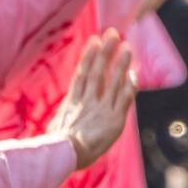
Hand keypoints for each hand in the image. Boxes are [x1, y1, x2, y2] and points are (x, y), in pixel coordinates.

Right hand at [50, 31, 136, 169]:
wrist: (63, 154)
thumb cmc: (54, 150)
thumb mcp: (53, 133)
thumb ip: (59, 125)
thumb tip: (52, 129)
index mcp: (71, 103)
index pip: (81, 74)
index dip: (88, 57)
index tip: (93, 41)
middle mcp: (87, 102)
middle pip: (97, 72)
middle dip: (105, 52)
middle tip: (112, 33)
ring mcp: (101, 109)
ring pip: (112, 82)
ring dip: (120, 63)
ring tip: (127, 47)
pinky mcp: (114, 120)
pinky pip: (124, 99)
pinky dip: (129, 86)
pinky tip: (135, 74)